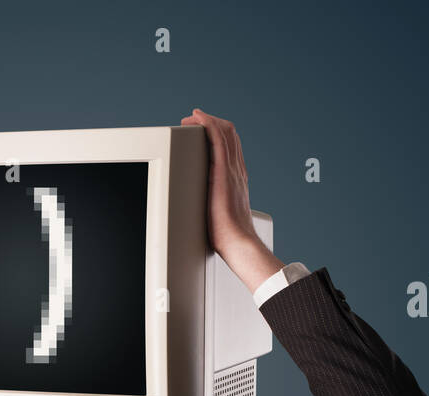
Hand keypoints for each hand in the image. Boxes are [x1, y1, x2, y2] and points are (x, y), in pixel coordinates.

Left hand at [180, 108, 282, 291]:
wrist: (238, 244)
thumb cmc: (228, 237)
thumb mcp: (219, 213)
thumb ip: (212, 204)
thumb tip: (196, 209)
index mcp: (236, 179)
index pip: (231, 146)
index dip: (216, 133)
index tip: (200, 130)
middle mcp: (237, 170)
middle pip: (229, 134)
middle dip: (210, 122)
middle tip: (191, 122)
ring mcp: (232, 170)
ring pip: (224, 132)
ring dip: (206, 120)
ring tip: (190, 119)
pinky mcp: (223, 173)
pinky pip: (217, 140)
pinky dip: (207, 124)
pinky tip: (197, 118)